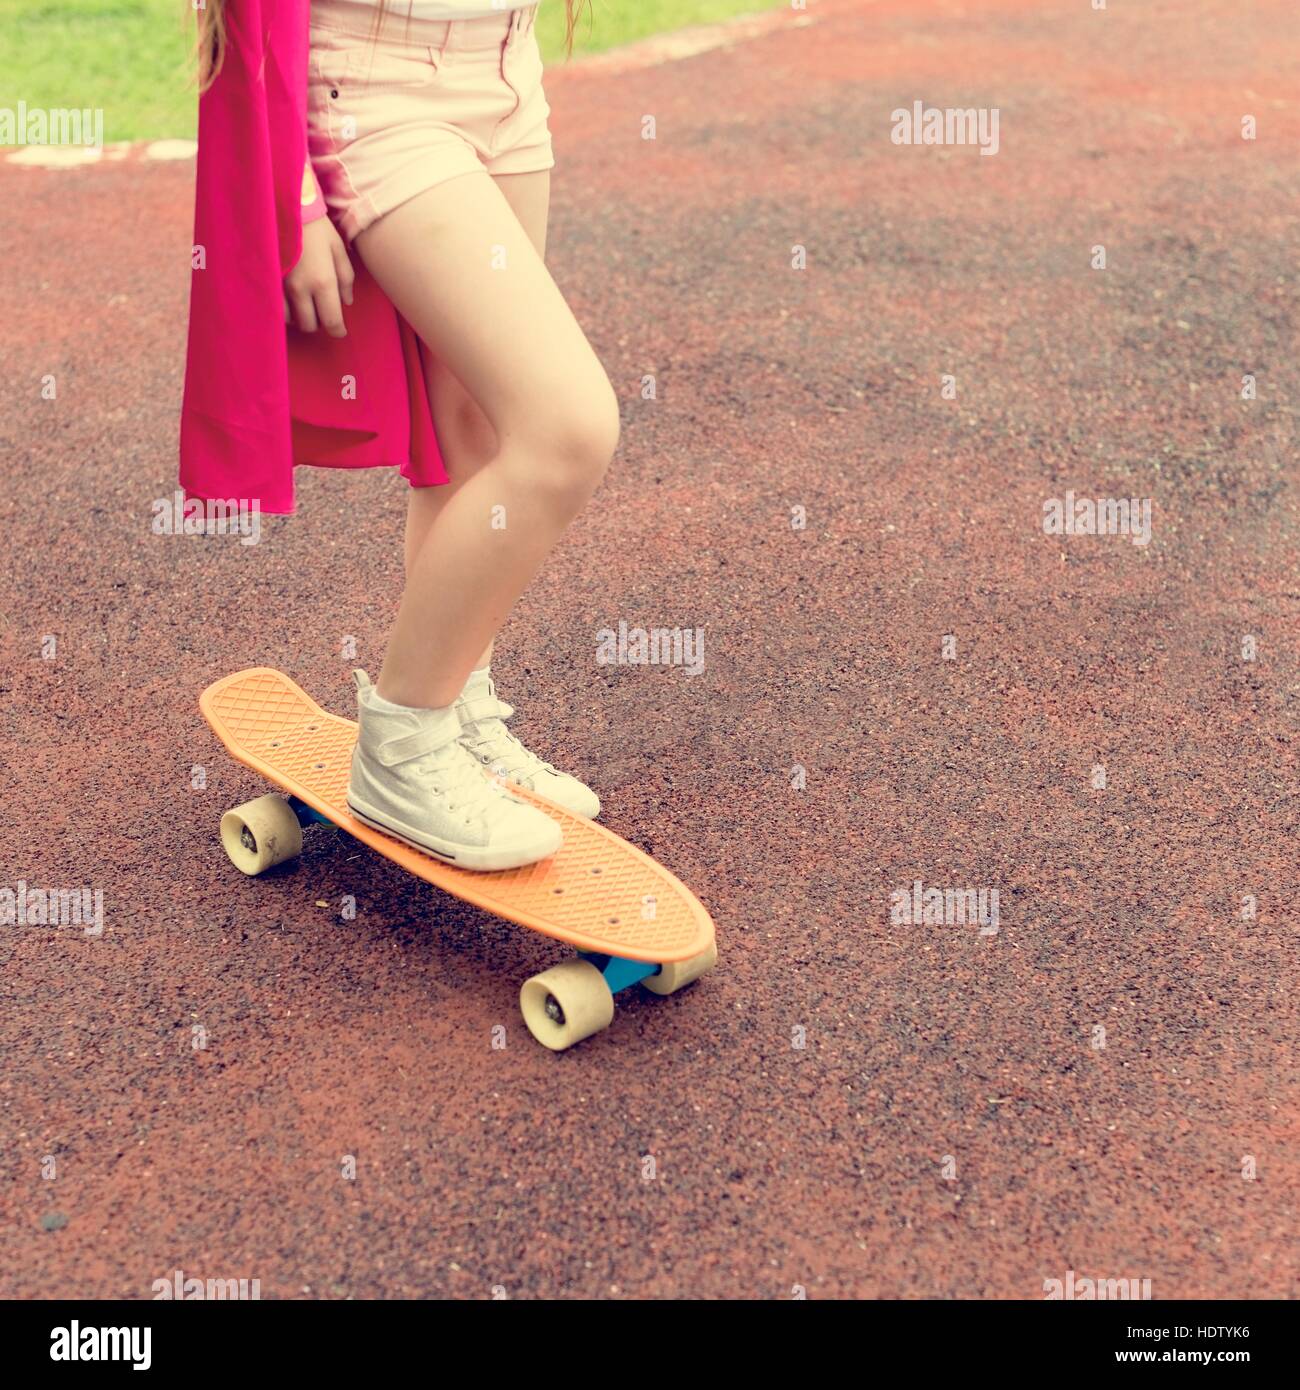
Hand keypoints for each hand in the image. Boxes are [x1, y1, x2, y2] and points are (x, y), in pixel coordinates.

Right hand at [283, 216, 353, 337]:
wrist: (284, 207)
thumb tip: (346, 302)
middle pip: (310, 325)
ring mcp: (281, 287)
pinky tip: (290, 300)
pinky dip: (284, 309)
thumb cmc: (316, 227)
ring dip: (300, 317)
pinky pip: (276, 307)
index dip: (338, 330)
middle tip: (322, 311)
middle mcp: (301, 290)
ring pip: (291, 320)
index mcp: (323, 282)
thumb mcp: (338, 249)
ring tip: (305, 305)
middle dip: (319, 322)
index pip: (332, 321)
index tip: (340, 330)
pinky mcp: (268, 281)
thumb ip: (345, 278)